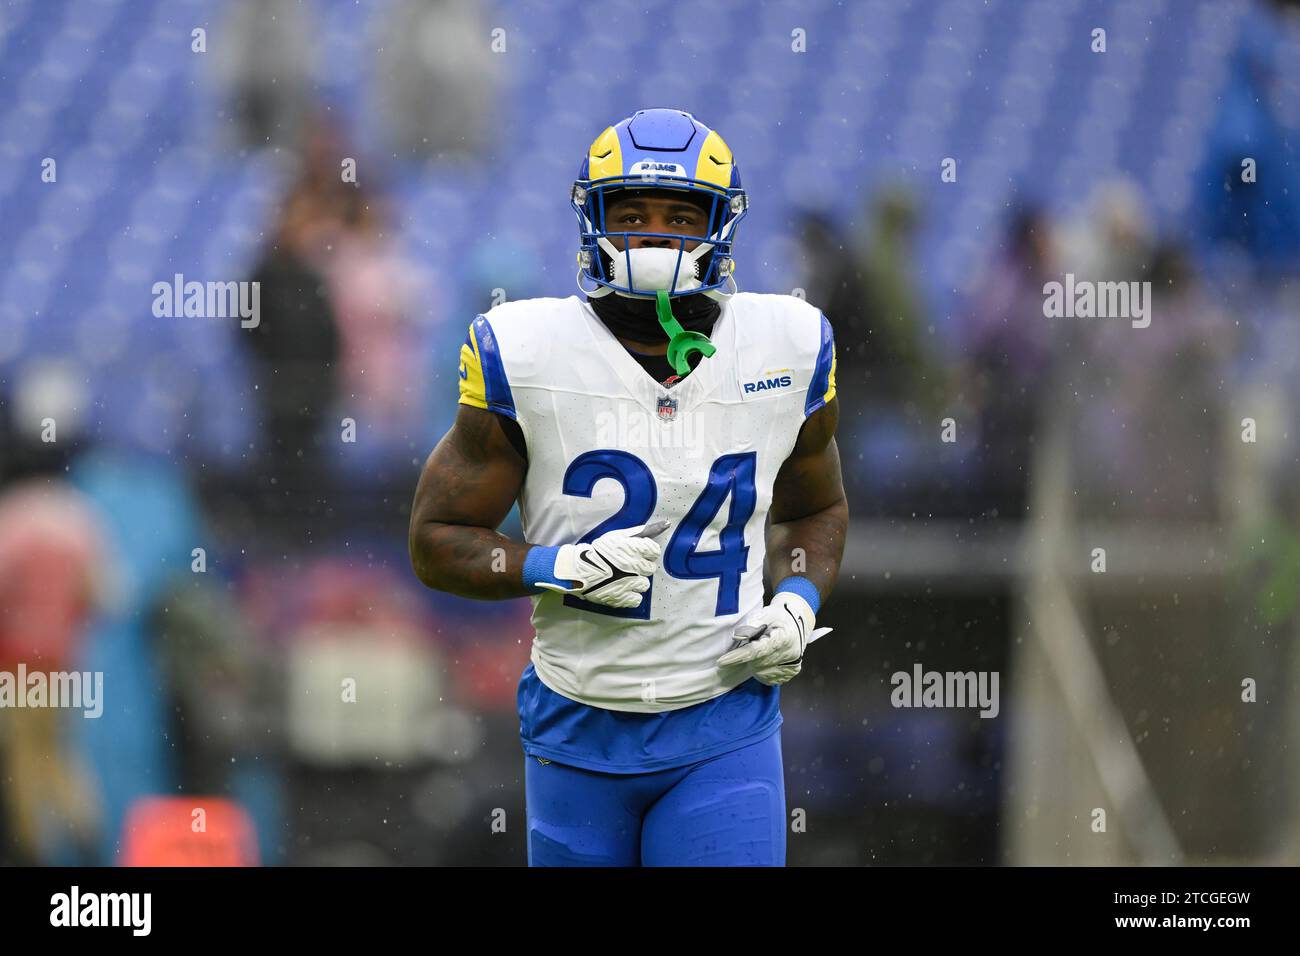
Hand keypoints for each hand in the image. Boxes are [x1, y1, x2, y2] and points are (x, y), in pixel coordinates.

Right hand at [535, 520, 669, 608]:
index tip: (640, 552)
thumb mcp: (617, 536)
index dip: (648, 551)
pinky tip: (623, 588)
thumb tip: (661, 526)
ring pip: (644, 584)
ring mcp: (630, 583)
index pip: (655, 551)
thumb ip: (639, 533)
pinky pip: (637, 599)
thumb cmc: (598, 550)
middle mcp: (635, 566)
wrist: (579, 569)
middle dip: (642, 566)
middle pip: (651, 568)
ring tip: (624, 578)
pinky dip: (631, 595)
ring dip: (636, 581)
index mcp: (634, 549)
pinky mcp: (623, 597)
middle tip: (629, 566)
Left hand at [717, 591, 822, 685]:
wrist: (797, 622)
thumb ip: (752, 623)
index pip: (756, 650)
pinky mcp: (792, 671)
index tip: (721, 662)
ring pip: (761, 673)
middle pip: (757, 662)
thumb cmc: (779, 616)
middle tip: (751, 643)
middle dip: (747, 657)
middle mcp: (790, 653)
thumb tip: (737, 636)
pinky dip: (762, 671)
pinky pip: (770, 678)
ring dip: (754, 664)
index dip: (738, 657)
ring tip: (760, 649)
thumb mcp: (766, 613)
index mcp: (784, 637)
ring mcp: (792, 664)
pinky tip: (764, 660)